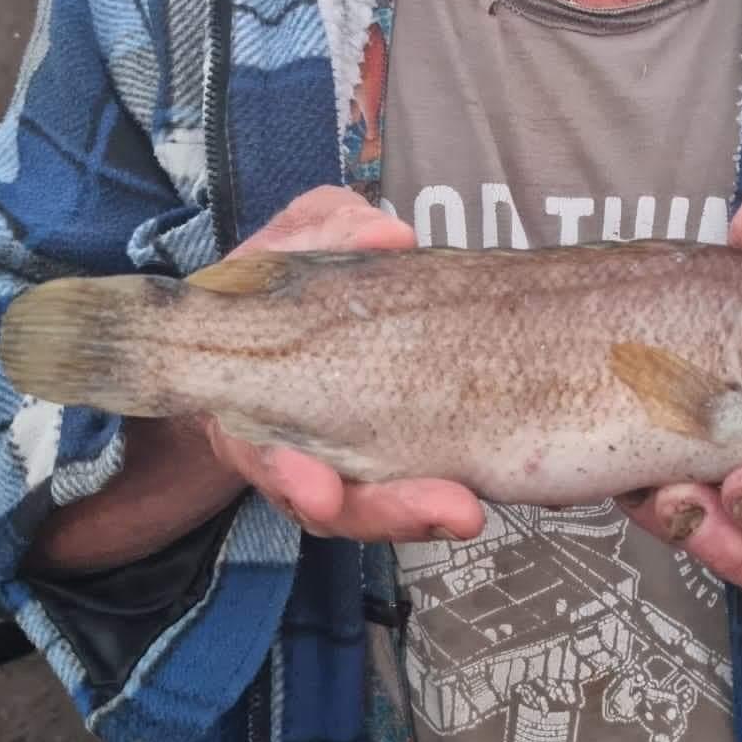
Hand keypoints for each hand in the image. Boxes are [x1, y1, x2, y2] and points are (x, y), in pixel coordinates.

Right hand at [201, 187, 485, 544]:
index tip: (320, 492)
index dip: (292, 478)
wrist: (289, 316)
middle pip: (334, 503)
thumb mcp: (297, 237)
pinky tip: (488, 492)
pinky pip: (417, 489)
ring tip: (469, 512)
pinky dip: (448, 493)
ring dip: (423, 513)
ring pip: (377, 508)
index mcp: (253, 401)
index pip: (266, 454)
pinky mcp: (398, 460)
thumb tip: (387, 236)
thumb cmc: (283, 280)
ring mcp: (347, 464)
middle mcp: (295, 450)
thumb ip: (327, 228)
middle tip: (450, 511)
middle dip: (388, 512)